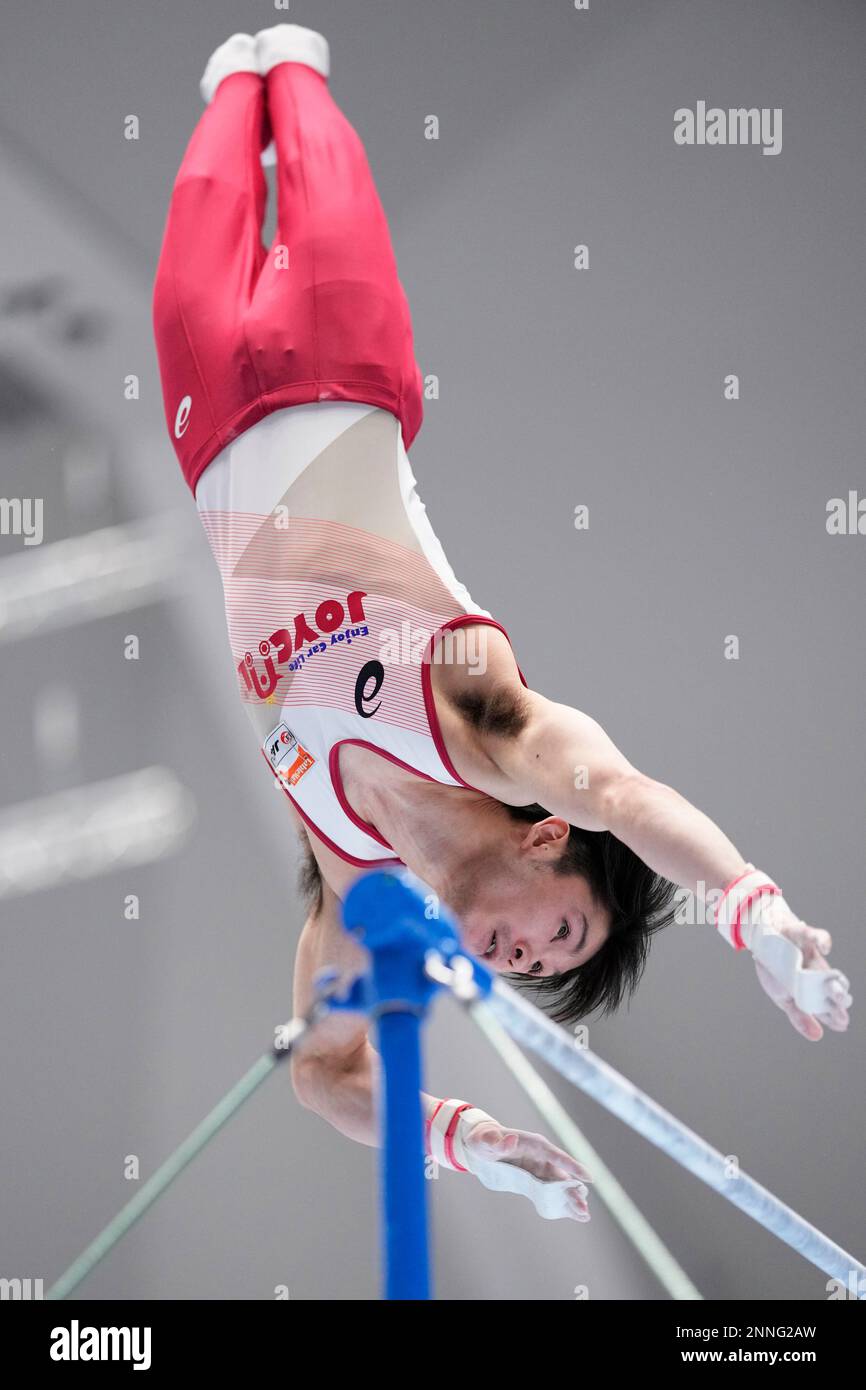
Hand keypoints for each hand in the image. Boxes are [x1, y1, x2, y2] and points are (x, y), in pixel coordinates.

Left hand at [462, 1118, 592, 1220]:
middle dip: (572, 1191)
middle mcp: (541, 1156)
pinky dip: (560, 1202)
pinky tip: (572, 1214)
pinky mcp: (534, 1179)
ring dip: (570, 1199)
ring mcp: (539, 1168)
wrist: (481, 1145)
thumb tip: (511, 1139)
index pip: (556, 1156)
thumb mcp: (486, 1141)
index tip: (588, 1178)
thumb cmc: (484, 1140)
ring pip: (558, 1185)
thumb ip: (498, 1143)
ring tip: (584, 1215)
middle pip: (561, 1174)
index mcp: (534, 1144)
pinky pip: (549, 1192)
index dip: (572, 1166)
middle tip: (584, 1208)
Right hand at [754, 903, 851, 1040]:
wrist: (762, 940)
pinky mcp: (807, 936)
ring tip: (834, 987)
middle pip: (832, 988)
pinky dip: (822, 941)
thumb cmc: (774, 970)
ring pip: (828, 967)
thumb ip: (799, 1017)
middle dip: (838, 998)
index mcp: (811, 991)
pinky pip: (818, 937)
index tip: (842, 1023)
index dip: (836, 1015)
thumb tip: (817, 1036)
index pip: (828, 1006)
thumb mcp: (783, 998)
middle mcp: (817, 974)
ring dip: (833, 978)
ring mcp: (813, 956)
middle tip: (840, 1007)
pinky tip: (825, 949)